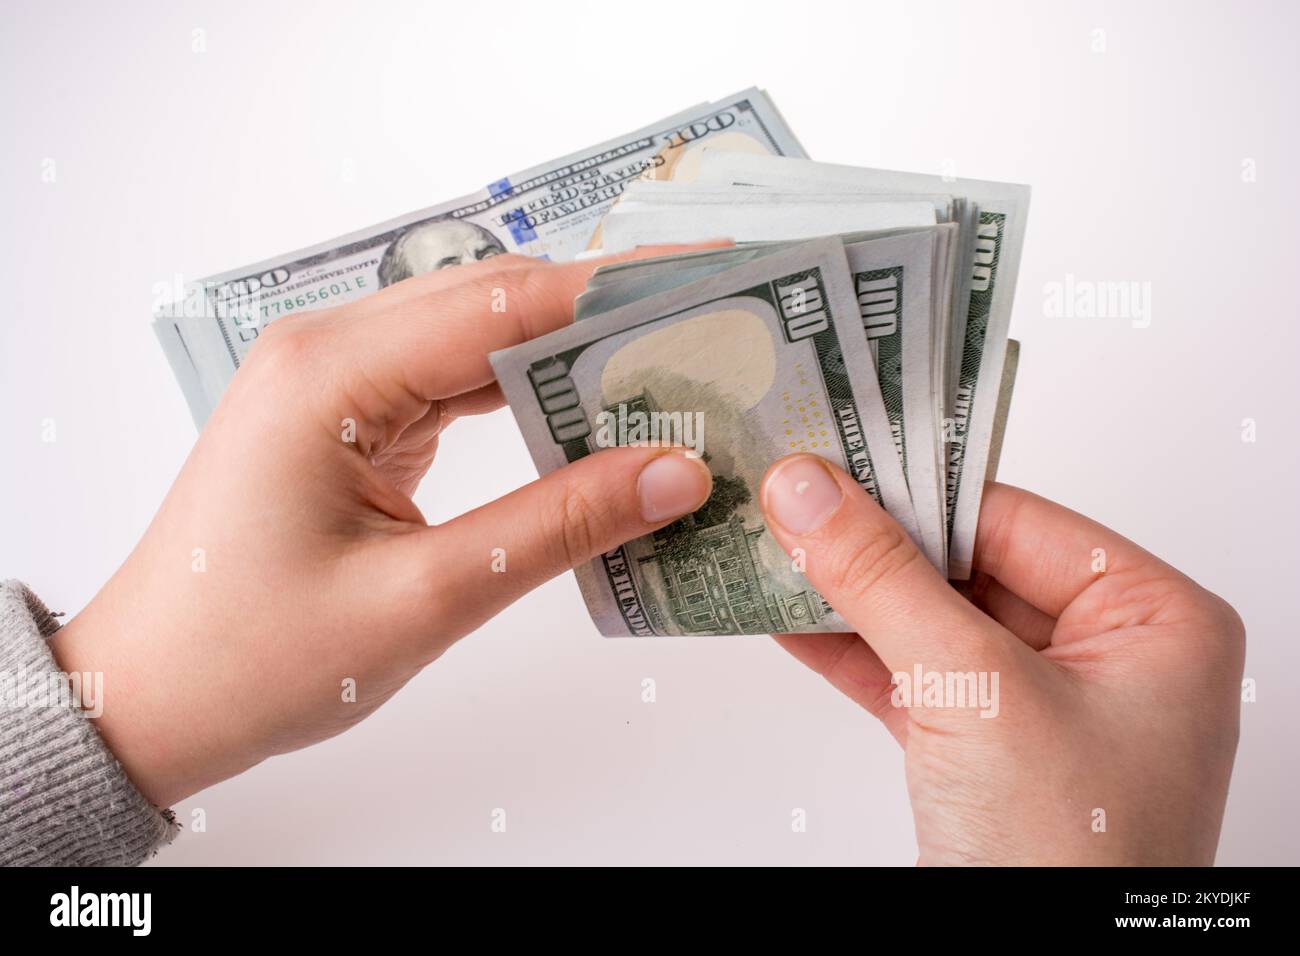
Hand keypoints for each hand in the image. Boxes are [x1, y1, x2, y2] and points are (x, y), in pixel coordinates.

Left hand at [53, 248, 716, 806]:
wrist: (148, 698)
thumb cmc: (252, 658)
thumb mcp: (422, 597)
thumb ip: (557, 524)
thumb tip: (676, 472)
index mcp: (330, 373)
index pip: (504, 303)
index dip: (618, 289)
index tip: (713, 277)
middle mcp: (328, 352)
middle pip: (494, 301)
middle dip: (607, 308)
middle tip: (714, 317)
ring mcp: (334, 380)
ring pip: (477, 335)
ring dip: (569, 350)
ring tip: (670, 362)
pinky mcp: (347, 416)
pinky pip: (453, 380)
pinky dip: (525, 391)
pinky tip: (590, 411)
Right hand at [759, 454, 1243, 864]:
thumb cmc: (1072, 864)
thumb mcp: (974, 691)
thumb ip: (884, 580)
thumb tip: (810, 492)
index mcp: (1156, 624)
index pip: (1014, 519)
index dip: (916, 488)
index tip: (833, 457)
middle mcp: (1111, 659)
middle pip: (967, 567)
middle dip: (872, 546)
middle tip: (791, 501)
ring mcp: (1046, 709)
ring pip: (931, 623)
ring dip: (849, 597)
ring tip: (773, 551)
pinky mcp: (990, 754)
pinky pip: (913, 679)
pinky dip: (850, 653)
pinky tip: (789, 620)